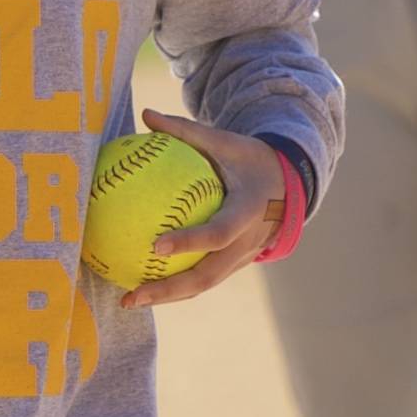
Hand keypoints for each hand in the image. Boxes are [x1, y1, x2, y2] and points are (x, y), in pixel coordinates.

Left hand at [115, 107, 291, 307]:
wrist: (288, 187)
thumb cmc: (250, 160)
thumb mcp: (225, 142)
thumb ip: (186, 131)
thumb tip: (146, 115)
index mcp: (248, 211)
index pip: (218, 233)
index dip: (190, 241)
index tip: (156, 245)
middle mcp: (246, 242)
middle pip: (207, 275)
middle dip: (169, 289)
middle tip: (133, 294)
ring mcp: (241, 259)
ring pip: (203, 285)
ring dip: (167, 297)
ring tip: (129, 300)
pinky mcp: (233, 265)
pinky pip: (202, 280)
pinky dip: (174, 287)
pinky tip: (142, 285)